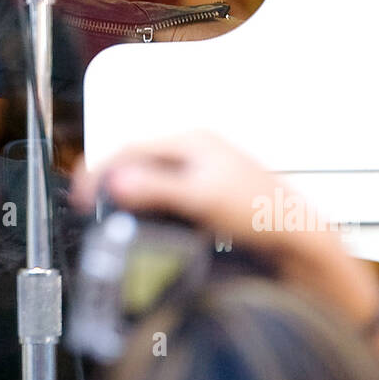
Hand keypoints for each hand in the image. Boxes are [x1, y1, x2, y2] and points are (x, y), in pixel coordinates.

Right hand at [72, 130, 378, 320]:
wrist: (297, 237)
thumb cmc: (261, 212)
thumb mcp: (200, 199)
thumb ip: (156, 189)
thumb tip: (115, 182)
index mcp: (192, 142)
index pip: (132, 148)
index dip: (102, 169)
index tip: (82, 192)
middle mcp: (196, 152)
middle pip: (139, 161)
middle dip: (110, 180)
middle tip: (87, 204)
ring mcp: (203, 172)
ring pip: (152, 178)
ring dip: (130, 194)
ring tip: (109, 214)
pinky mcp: (208, 195)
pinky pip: (166, 194)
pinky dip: (148, 206)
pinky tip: (144, 223)